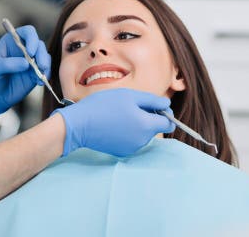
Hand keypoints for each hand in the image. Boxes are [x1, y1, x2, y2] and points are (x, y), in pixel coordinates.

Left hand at [0, 25, 50, 117]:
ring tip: (41, 76)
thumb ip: (7, 65)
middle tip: (41, 66)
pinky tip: (40, 82)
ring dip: (46, 65)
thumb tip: (26, 63)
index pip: (27, 32)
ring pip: (45, 56)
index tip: (30, 52)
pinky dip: (46, 75)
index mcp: (12, 42)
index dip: (32, 39)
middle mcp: (23, 49)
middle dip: (41, 54)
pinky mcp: (35, 73)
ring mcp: (31, 61)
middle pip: (39, 44)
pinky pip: (45, 70)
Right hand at [53, 88, 174, 156]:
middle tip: (130, 106)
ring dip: (137, 124)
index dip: (164, 112)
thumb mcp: (129, 96)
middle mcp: (142, 140)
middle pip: (154, 128)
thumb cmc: (103, 106)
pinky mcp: (121, 151)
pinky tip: (113, 124)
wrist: (79, 125)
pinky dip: (127, 132)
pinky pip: (132, 139)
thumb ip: (152, 100)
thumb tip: (167, 106)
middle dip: (148, 117)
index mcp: (146, 126)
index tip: (153, 105)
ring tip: (119, 114)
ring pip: (142, 133)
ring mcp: (132, 148)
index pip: (168, 123)